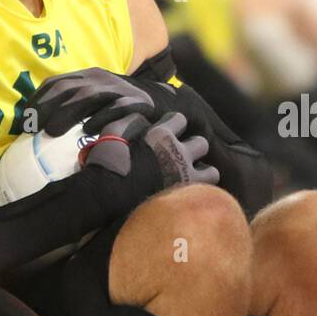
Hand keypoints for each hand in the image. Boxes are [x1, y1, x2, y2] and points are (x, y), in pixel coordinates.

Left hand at [22, 67, 155, 135]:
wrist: (164, 103)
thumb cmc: (124, 110)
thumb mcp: (98, 103)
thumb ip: (75, 110)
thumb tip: (43, 132)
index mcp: (88, 77)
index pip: (56, 83)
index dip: (37, 99)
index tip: (24, 120)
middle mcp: (100, 79)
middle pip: (67, 89)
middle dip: (46, 106)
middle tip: (31, 128)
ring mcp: (118, 88)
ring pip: (87, 96)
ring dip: (66, 112)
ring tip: (51, 131)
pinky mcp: (135, 101)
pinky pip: (115, 107)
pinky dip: (100, 117)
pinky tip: (87, 131)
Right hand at [83, 111, 218, 187]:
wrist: (104, 194)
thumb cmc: (106, 162)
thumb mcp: (113, 130)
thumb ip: (132, 120)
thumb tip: (144, 118)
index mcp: (161, 134)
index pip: (181, 120)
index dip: (174, 126)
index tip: (167, 134)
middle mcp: (177, 153)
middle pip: (201, 143)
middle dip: (193, 149)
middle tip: (181, 158)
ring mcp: (184, 176)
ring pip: (212, 170)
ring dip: (202, 173)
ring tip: (190, 178)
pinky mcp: (184, 197)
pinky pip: (205, 193)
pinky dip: (200, 192)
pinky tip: (188, 194)